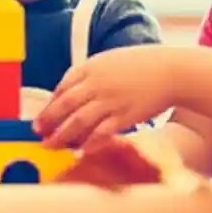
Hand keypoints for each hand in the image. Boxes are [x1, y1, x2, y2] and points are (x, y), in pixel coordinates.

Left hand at [33, 46, 179, 149]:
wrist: (173, 71)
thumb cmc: (142, 66)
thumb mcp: (110, 61)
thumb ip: (90, 75)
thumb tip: (70, 94)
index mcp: (91, 67)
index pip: (63, 87)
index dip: (50, 104)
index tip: (41, 117)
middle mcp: (97, 83)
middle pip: (65, 104)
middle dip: (49, 120)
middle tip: (38, 133)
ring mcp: (111, 99)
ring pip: (79, 120)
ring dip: (62, 135)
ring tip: (51, 146)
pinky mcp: (126, 115)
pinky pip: (103, 131)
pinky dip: (90, 142)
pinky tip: (81, 151)